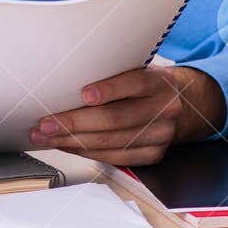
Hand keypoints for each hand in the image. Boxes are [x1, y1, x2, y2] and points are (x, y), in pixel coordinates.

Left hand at [27, 65, 224, 165]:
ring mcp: (160, 136)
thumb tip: (65, 82)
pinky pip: (114, 158)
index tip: (84, 93)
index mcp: (159, 83)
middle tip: (44, 124)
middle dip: (74, 123)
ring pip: (111, 142)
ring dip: (72, 141)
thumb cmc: (146, 84)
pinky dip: (85, 152)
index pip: (134, 83)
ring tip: (45, 137)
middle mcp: (163, 109)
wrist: (183, 104)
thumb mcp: (137, 69)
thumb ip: (112, 73)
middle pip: (116, 119)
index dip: (109, 89)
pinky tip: (66, 145)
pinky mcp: (153, 155)